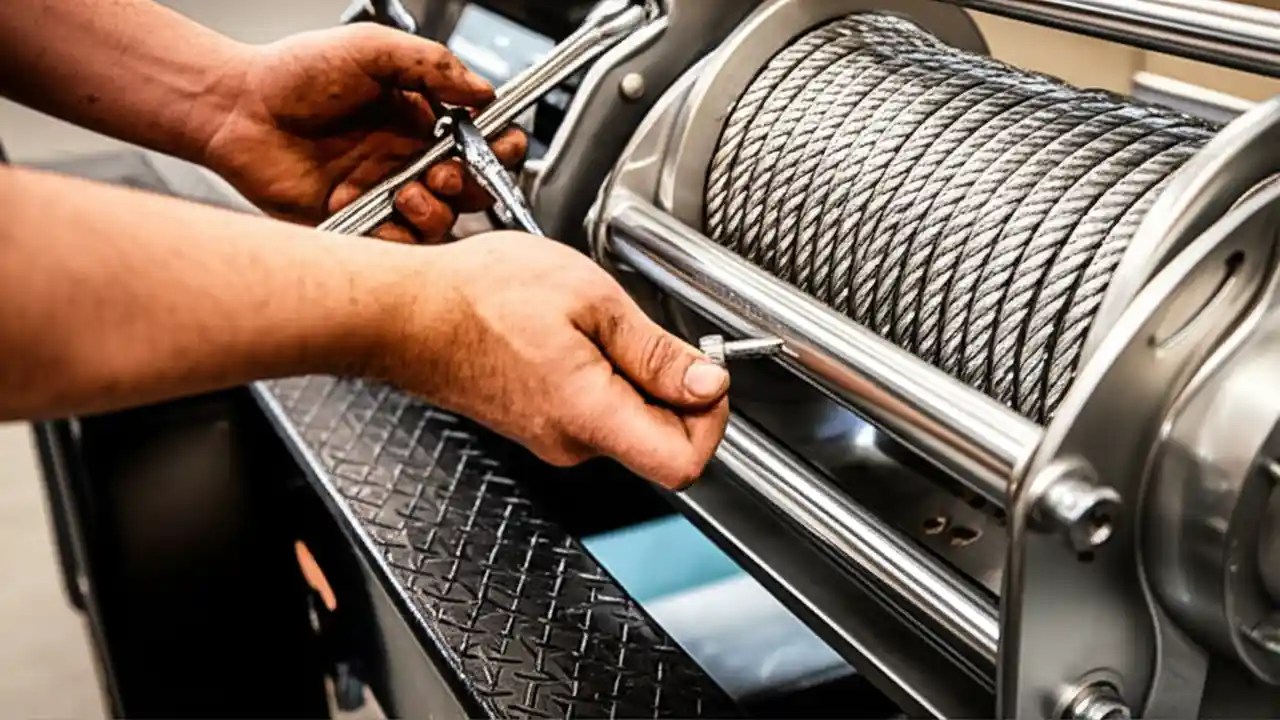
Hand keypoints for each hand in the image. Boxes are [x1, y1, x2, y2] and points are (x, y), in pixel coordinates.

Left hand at [204, 23, 526, 242]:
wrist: (237, 110)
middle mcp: (407, 159)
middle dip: (472, 185)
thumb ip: (432, 65)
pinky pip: (398, 247)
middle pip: (472, 189)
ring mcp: (384, 193)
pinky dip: (399, 238)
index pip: (481, 139)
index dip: (499, 146)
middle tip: (446, 173)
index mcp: (419, 119)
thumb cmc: (293, 75)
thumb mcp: (370, 49)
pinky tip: (382, 213)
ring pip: (441, 222)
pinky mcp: (358, 223)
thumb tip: (484, 90)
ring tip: (407, 192)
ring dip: (435, 212)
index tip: (495, 144)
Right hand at [377, 232, 731, 489]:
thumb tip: (708, 384)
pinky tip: (578, 334)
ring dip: (637, 376)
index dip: (712, 419)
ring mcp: (553, 437)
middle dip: (677, 388)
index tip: (706, 373)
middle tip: (652, 332)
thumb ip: (656, 351)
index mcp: (590, 415)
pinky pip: (596, 411)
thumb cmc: (477, 298)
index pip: (685, 464)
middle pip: (662, 441)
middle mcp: (572, 442)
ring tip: (601, 324)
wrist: (405, 313)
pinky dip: (606, 376)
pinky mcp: (540, 423)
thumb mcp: (588, 300)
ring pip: (630, 421)